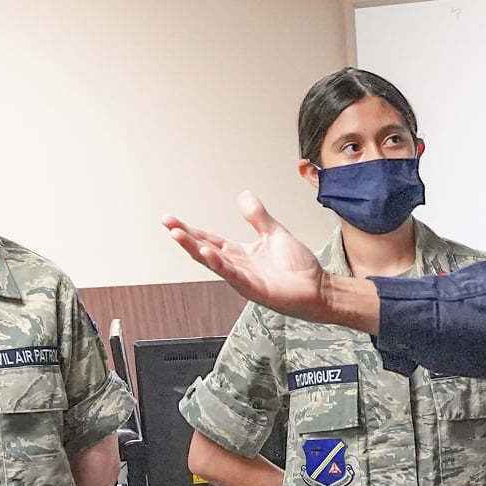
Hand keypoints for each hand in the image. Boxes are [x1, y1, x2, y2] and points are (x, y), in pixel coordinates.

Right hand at [166, 194, 374, 330]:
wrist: (319, 289)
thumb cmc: (299, 268)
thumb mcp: (274, 233)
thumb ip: (257, 216)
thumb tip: (243, 195)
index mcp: (240, 255)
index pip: (209, 240)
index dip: (191, 230)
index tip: (171, 221)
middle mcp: (238, 268)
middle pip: (204, 250)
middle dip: (185, 237)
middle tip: (167, 224)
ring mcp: (245, 280)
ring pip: (214, 263)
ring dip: (194, 248)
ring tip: (177, 235)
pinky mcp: (256, 290)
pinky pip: (234, 276)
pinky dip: (220, 265)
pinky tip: (207, 253)